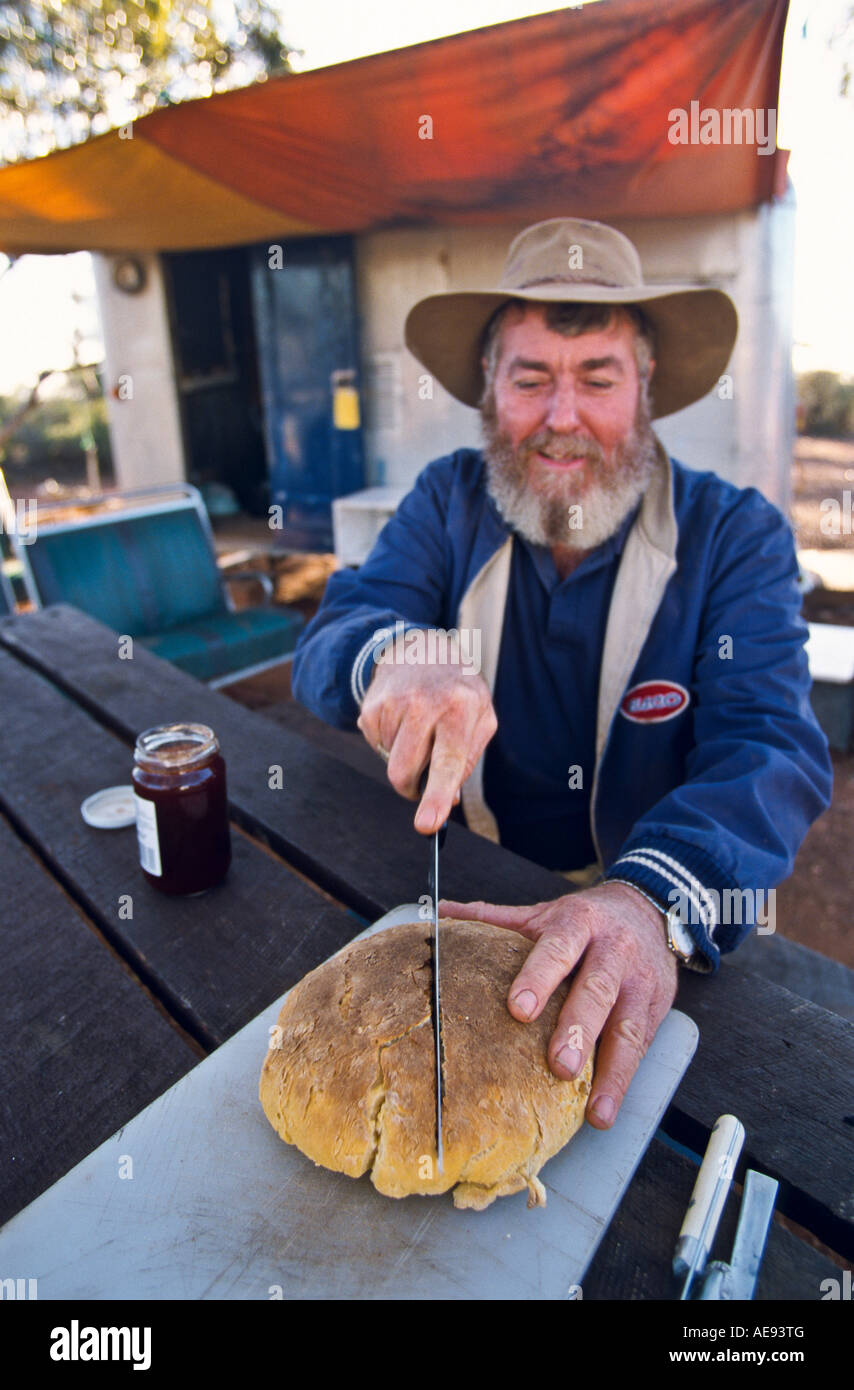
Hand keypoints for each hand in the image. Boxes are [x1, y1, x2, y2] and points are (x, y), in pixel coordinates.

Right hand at [357, 640, 497, 833]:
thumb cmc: (458, 692)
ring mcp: (393, 704)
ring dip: (404, 758)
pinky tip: (402, 719)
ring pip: (390, 763)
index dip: (436, 796)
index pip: (448, 762)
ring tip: (418, 728)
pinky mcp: (370, 707)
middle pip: (404, 772)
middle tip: (423, 776)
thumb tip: (446, 801)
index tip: (427, 826)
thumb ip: (468, 759)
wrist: (421, 648)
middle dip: (411, 788)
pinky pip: (377, 746)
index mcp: (460, 708)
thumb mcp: (480, 717)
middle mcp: (424, 704)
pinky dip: (389, 743)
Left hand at [438, 881, 677, 1127]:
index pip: (558, 948)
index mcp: (578, 923)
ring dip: (612, 1071)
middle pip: (597, 990)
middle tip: (559, 1065)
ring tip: (594, 1108)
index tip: (518, 1009)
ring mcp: (639, 983)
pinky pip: (641, 1047)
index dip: (539, 977)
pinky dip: (624, 1080)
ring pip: (628, 1027)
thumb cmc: (585, 920)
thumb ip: (496, 918)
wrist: (646, 910)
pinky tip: (605, 1108)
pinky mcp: (655, 1010)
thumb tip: (440, 915)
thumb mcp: (544, 913)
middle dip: (578, 1029)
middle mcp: (613, 951)